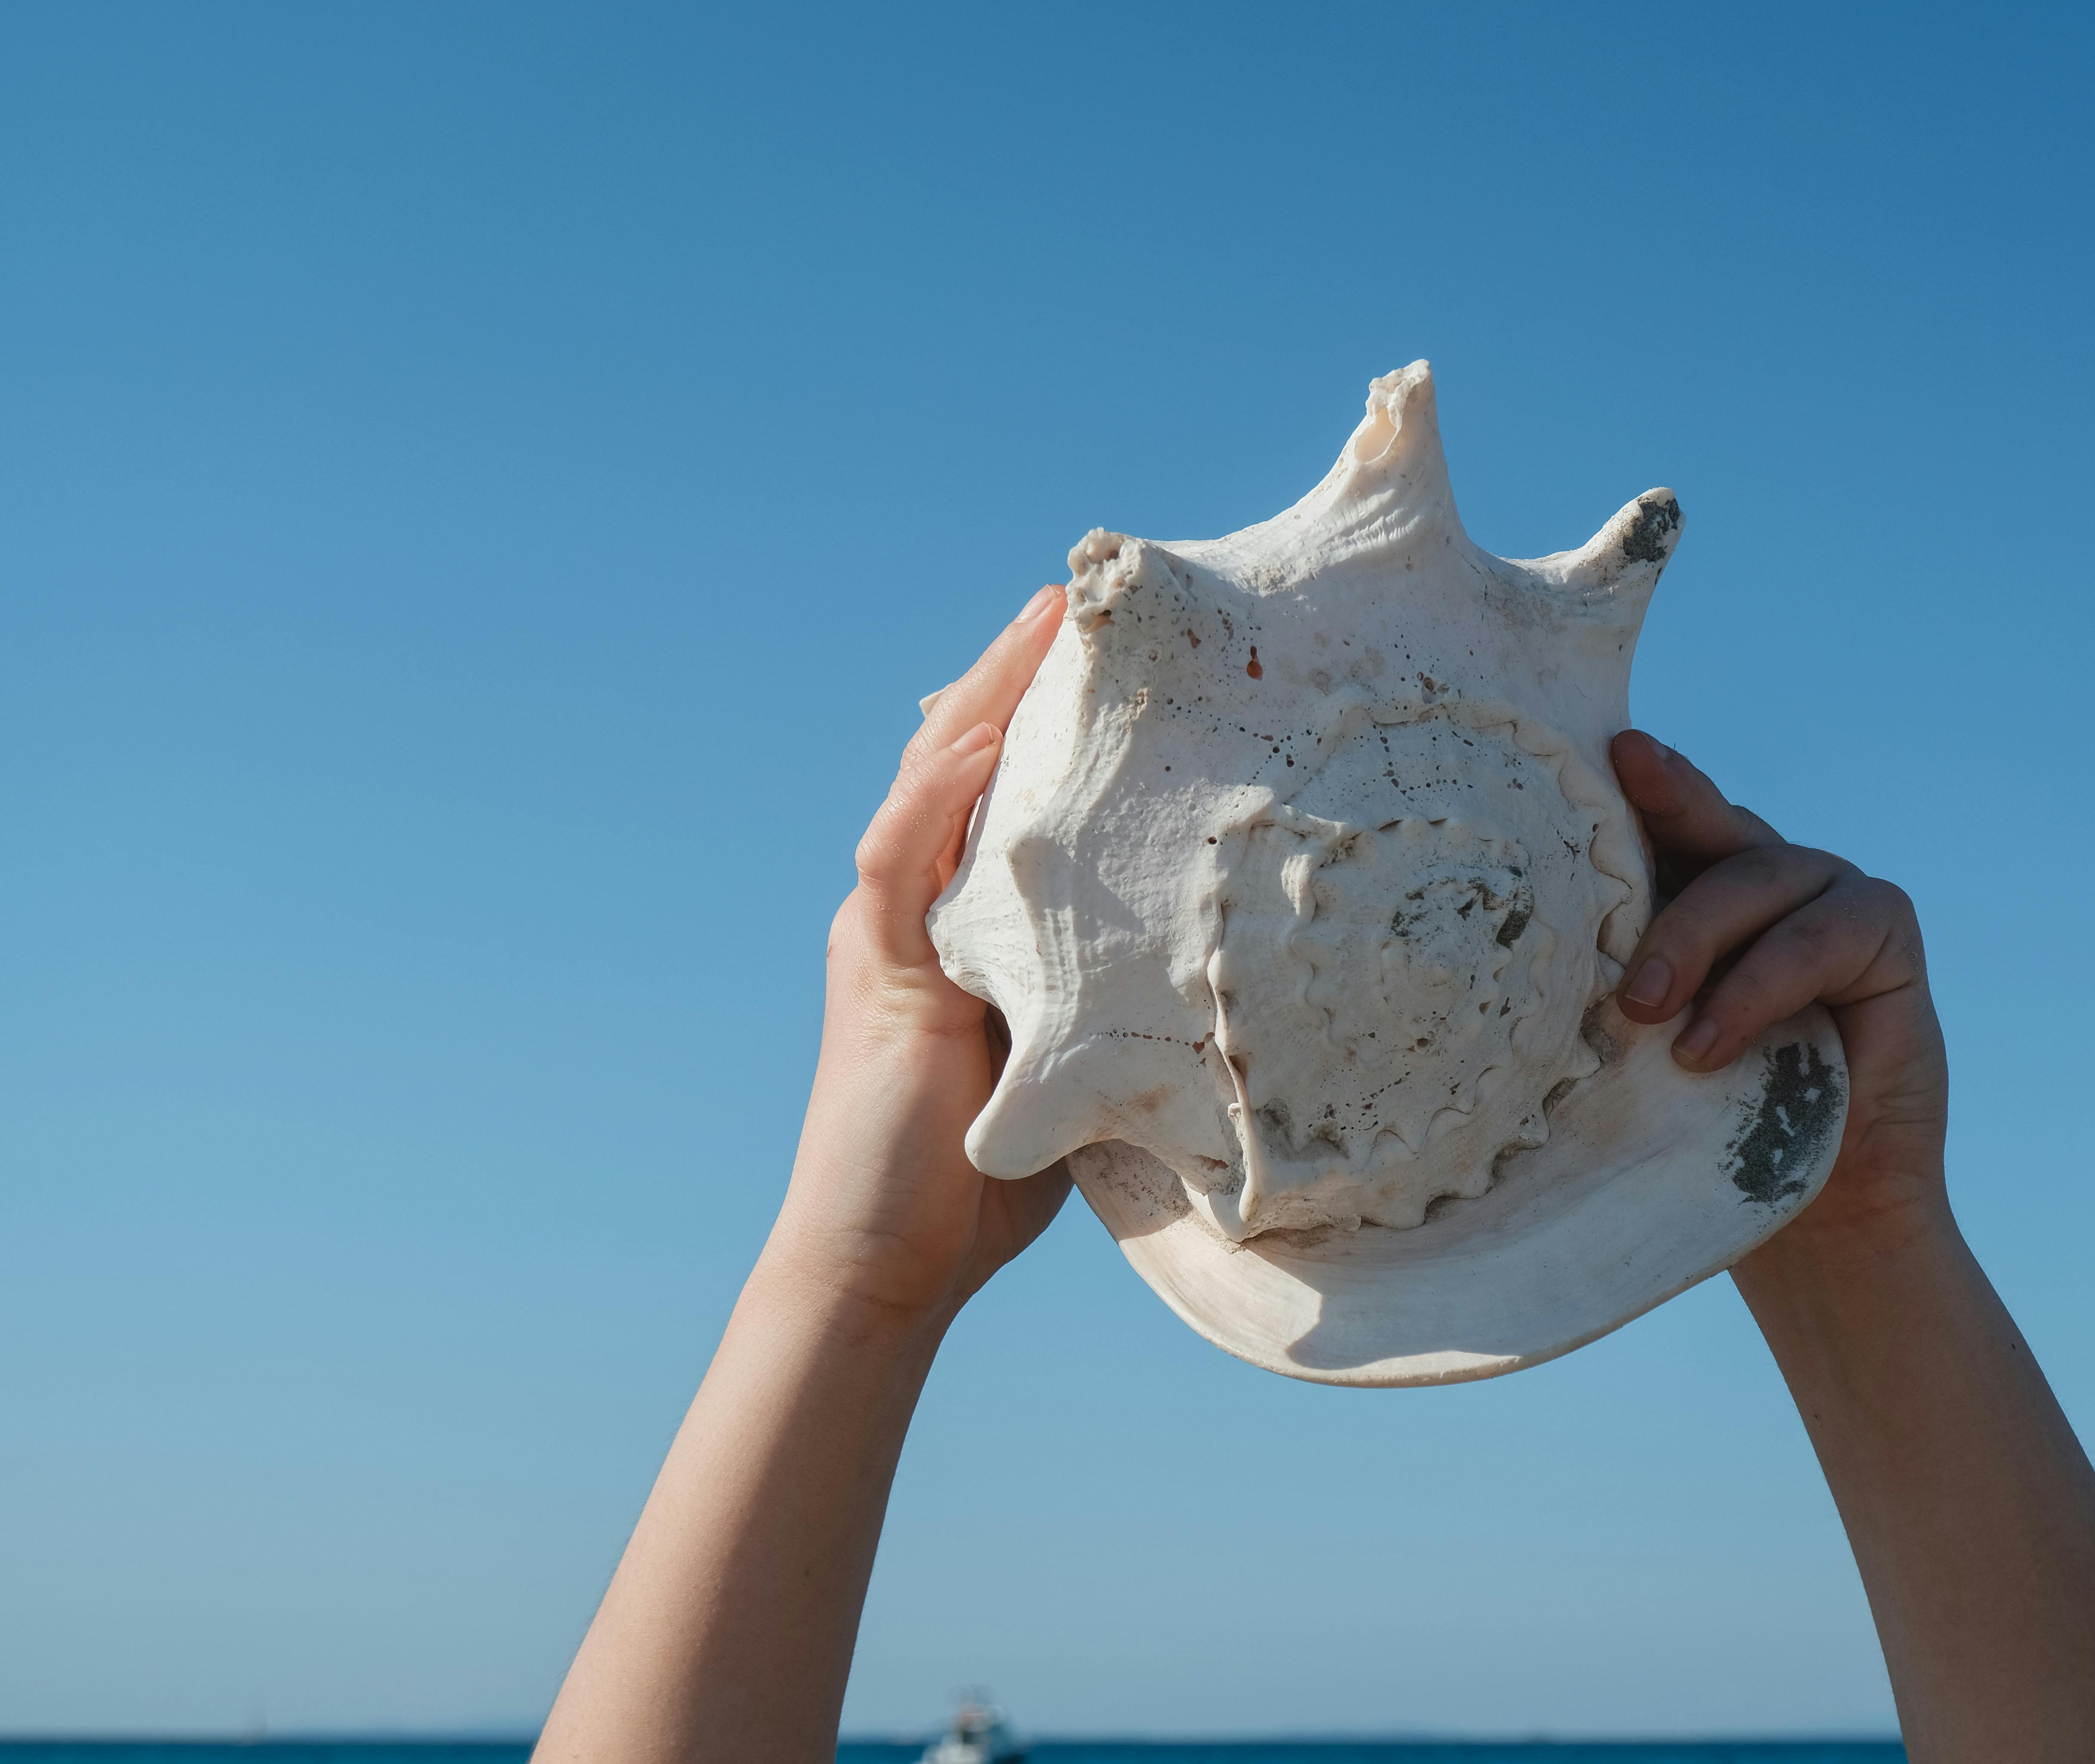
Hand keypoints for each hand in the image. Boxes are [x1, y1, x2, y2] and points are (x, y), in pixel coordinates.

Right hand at [769, 587, 1073, 1328]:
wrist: (889, 1264)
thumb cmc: (979, 1182)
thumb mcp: (1068, 1066)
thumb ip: (1107, 1009)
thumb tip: (1210, 982)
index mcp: (961, 926)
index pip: (1003, 799)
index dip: (1046, 725)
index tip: (1109, 658)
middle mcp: (917, 910)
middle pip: (964, 765)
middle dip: (1015, 681)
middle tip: (1075, 599)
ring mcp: (885, 932)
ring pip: (930, 786)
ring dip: (982, 700)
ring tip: (1039, 624)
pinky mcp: (873, 971)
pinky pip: (900, 858)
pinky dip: (937, 793)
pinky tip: (978, 736)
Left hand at [1608, 730, 1949, 1253]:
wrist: (1818, 1207)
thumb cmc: (1706, 1129)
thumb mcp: (1642, 1049)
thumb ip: (1610, 989)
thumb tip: (1511, 968)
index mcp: (1697, 888)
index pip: (1658, 822)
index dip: (1635, 785)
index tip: (1607, 751)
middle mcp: (1763, 876)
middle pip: (1706, 828)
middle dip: (1654, 854)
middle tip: (1610, 961)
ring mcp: (1828, 894)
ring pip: (1755, 874)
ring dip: (1695, 940)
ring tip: (1647, 1013)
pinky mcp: (1883, 931)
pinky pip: (1819, 935)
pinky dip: (1760, 985)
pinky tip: (1713, 1042)